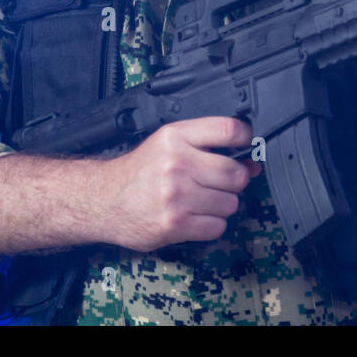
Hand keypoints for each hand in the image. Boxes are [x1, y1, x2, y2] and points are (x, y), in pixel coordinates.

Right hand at [95, 116, 262, 251]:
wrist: (104, 200)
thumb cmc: (140, 171)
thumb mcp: (168, 144)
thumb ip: (207, 145)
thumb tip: (252, 163)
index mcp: (175, 137)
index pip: (228, 130)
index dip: (246, 138)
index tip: (247, 146)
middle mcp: (176, 164)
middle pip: (236, 173)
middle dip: (235, 181)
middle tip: (220, 182)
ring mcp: (176, 196)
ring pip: (230, 203)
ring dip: (222, 205)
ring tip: (202, 201)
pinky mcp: (174, 224)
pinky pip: (217, 226)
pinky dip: (211, 224)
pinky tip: (195, 216)